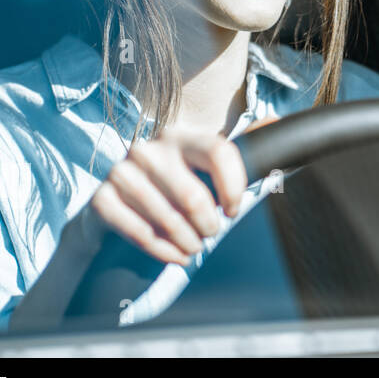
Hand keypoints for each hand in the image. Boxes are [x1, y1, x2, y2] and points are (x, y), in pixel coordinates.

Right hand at [88, 132, 247, 266]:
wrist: (119, 202)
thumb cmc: (176, 183)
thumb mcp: (205, 164)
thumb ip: (241, 146)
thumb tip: (276, 121)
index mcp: (182, 135)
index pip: (220, 151)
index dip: (234, 186)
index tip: (235, 210)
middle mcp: (149, 148)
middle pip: (194, 195)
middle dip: (209, 224)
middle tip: (211, 233)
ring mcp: (122, 171)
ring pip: (169, 219)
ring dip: (188, 242)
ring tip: (195, 247)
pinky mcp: (102, 198)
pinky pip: (140, 233)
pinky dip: (163, 251)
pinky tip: (175, 256)